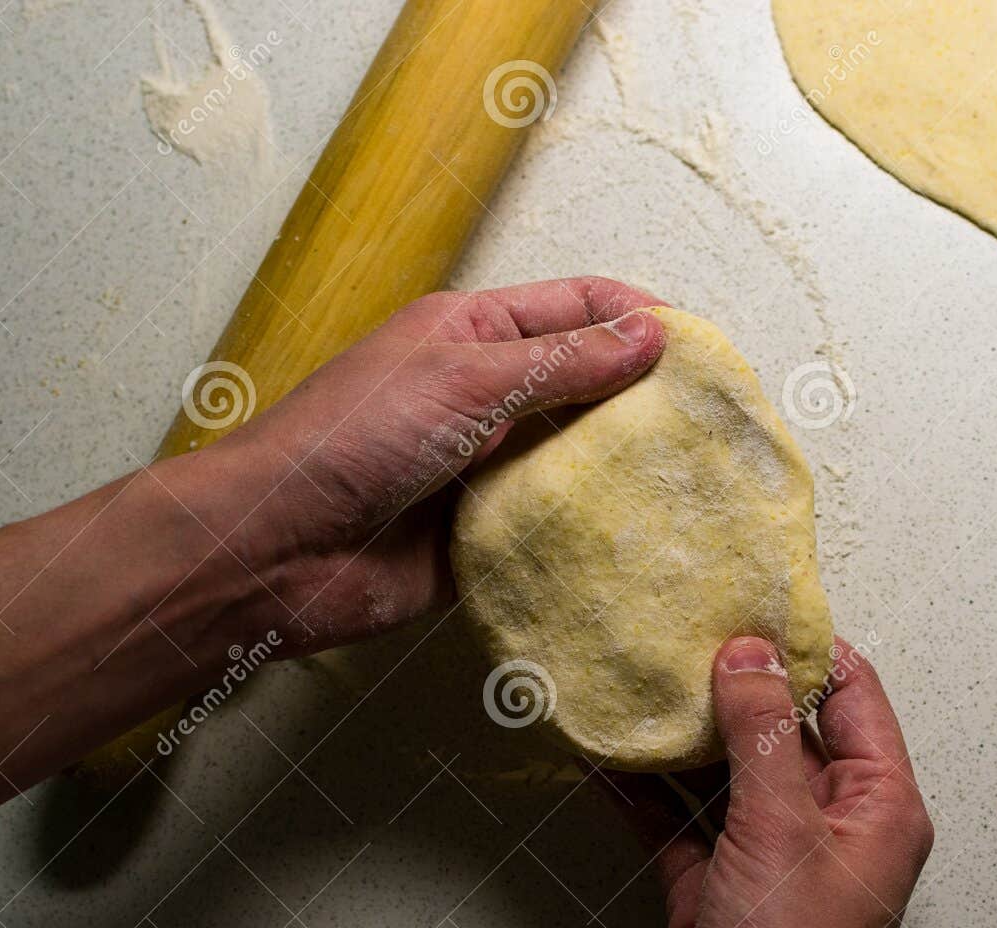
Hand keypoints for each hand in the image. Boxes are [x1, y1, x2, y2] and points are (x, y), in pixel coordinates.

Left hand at [180, 276, 665, 652]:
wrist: (277, 550)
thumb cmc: (351, 440)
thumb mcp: (467, 379)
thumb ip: (563, 362)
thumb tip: (649, 336)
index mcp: (475, 333)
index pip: (580, 309)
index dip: (643, 319)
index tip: (707, 350)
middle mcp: (488, 396)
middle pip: (589, 387)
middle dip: (649, 400)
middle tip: (719, 425)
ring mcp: (489, 468)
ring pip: (580, 462)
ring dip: (628, 471)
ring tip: (699, 484)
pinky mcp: (488, 537)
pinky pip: (557, 529)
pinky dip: (595, 532)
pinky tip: (645, 540)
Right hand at [610, 636, 933, 927]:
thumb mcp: (783, 830)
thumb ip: (763, 734)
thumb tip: (749, 653)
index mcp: (879, 807)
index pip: (852, 697)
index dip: (805, 647)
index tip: (755, 602)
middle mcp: (831, 827)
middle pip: (782, 731)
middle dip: (731, 686)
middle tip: (682, 634)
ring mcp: (772, 858)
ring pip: (726, 773)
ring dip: (680, 738)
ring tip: (637, 685)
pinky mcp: (719, 890)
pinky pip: (681, 822)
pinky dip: (645, 793)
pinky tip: (608, 758)